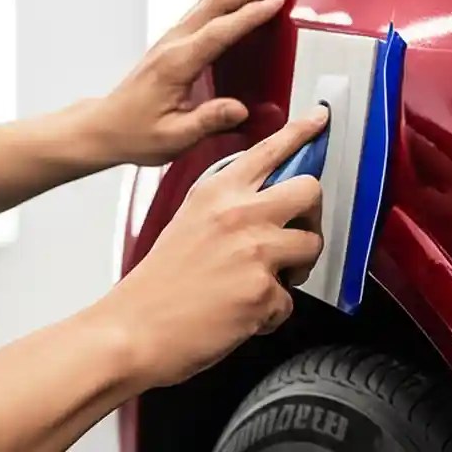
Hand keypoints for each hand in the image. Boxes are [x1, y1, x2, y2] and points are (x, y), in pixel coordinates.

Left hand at [83, 0, 294, 165]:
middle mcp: (175, 42)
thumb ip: (209, 121)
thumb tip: (240, 109)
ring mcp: (175, 36)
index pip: (220, 30)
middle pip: (218, 0)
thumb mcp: (174, 137)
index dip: (251, 14)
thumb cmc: (136, 132)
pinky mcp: (178, 39)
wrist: (106, 127)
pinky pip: (208, 4)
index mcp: (177, 63)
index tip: (278, 1)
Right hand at [93, 108, 328, 389]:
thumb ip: (229, 206)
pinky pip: (290, 300)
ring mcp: (255, 251)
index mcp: (217, 193)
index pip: (268, 150)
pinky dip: (271, 313)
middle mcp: (239, 214)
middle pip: (310, 190)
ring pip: (311, 245)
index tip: (320, 119)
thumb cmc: (158, 286)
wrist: (131, 333)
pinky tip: (241, 316)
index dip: (301, 132)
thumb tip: (270, 204)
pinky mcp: (263, 292)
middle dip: (311, 215)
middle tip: (295, 236)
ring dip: (295, 269)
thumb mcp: (189, 223)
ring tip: (260, 283)